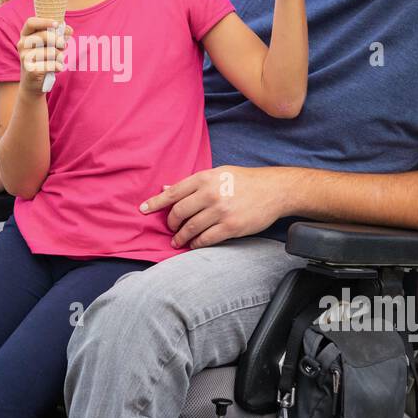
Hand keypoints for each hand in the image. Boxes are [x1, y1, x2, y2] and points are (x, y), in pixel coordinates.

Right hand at [16, 17, 72, 95]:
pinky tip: (57, 68)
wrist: (33, 83)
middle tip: (64, 45)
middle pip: (44, 36)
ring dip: (59, 55)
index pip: (31, 22)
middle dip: (58, 40)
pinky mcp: (31, 70)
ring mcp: (24, 57)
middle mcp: (22, 45)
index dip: (44, 21)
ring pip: (50, 51)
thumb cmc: (43, 60)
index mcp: (25, 35)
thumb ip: (58, 36)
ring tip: (59, 59)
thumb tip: (69, 30)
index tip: (57, 24)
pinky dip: (58, 66)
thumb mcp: (49, 45)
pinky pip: (51, 64)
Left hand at [138, 165, 283, 249]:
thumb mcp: (218, 174)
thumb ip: (192, 183)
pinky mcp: (231, 226)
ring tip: (178, 241)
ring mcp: (220, 211)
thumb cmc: (244, 180)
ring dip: (180, 237)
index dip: (155, 203)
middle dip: (171, 223)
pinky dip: (196, 243)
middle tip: (171, 228)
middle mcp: (210, 194)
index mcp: (205, 178)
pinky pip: (206, 239)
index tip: (142, 210)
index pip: (172, 192)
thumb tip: (165, 188)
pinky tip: (194, 244)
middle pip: (178, 213)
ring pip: (190, 228)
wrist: (274, 190)